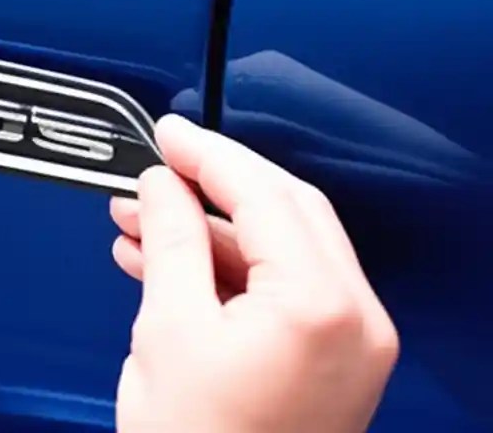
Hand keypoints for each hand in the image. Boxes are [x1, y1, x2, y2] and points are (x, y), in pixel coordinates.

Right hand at [109, 115, 397, 432]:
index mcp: (318, 304)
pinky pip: (285, 291)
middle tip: (159, 168)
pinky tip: (173, 265)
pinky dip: (231, 271)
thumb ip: (171, 240)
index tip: (167, 134)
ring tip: (144, 223)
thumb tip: (163, 187)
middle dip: (212, 185)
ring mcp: (352, 344)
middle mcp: (354, 319)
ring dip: (214, 230)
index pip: (263, 194)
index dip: (205, 154)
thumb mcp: (167, 328)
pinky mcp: (336, 364)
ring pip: (283, 249)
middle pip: (285, 211)